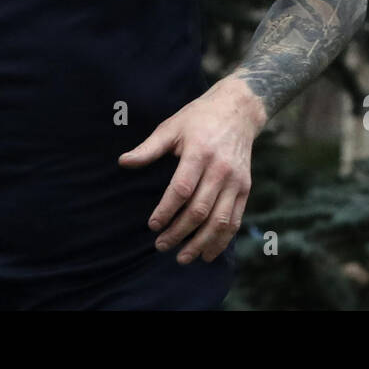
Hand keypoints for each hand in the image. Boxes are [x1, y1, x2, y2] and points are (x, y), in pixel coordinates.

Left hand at [117, 78, 263, 263]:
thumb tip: (123, 163)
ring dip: (201, 243)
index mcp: (199, 152)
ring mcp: (235, 180)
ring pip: (219, 220)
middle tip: (161, 246)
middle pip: (199, 209)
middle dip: (179, 232)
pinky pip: (235, 220)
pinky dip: (222, 240)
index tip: (152, 226)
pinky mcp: (245, 188)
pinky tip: (207, 253)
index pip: (182, 189)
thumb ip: (148, 148)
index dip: (166, 211)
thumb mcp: (171, 127)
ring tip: (182, 258)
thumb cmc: (198, 118)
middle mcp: (220, 169)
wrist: (238, 110)